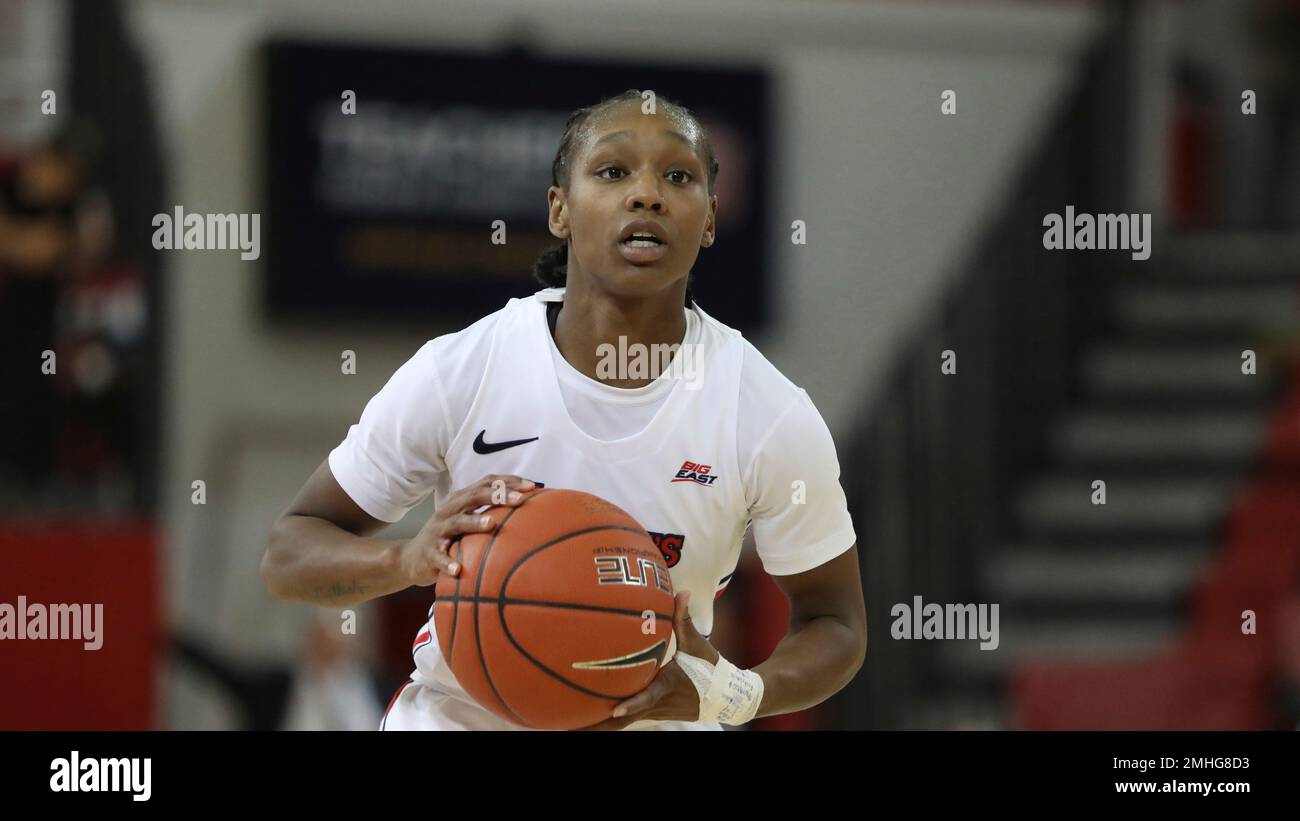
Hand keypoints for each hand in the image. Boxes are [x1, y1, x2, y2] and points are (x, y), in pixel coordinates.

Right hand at [396, 474, 535, 587]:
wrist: (411, 559)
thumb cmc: (450, 539)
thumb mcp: (468, 523)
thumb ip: (492, 514)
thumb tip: (529, 512)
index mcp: (461, 500)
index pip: (486, 483)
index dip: (508, 482)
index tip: (533, 486)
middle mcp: (449, 510)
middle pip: (473, 496)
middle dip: (497, 495)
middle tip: (520, 500)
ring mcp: (438, 531)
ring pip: (456, 522)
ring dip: (474, 522)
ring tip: (491, 524)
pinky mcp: (429, 553)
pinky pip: (439, 557)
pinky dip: (448, 562)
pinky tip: (458, 569)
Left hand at [585, 590, 720, 729]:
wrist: (724, 697)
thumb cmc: (709, 668)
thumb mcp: (697, 643)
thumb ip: (684, 618)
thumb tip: (681, 591)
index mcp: (667, 685)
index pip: (648, 697)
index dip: (633, 703)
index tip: (614, 709)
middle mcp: (657, 703)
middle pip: (625, 719)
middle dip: (599, 724)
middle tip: (572, 726)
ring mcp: (654, 711)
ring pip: (623, 722)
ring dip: (599, 724)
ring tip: (571, 726)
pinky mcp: (653, 712)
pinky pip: (627, 718)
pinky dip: (608, 720)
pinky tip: (589, 716)